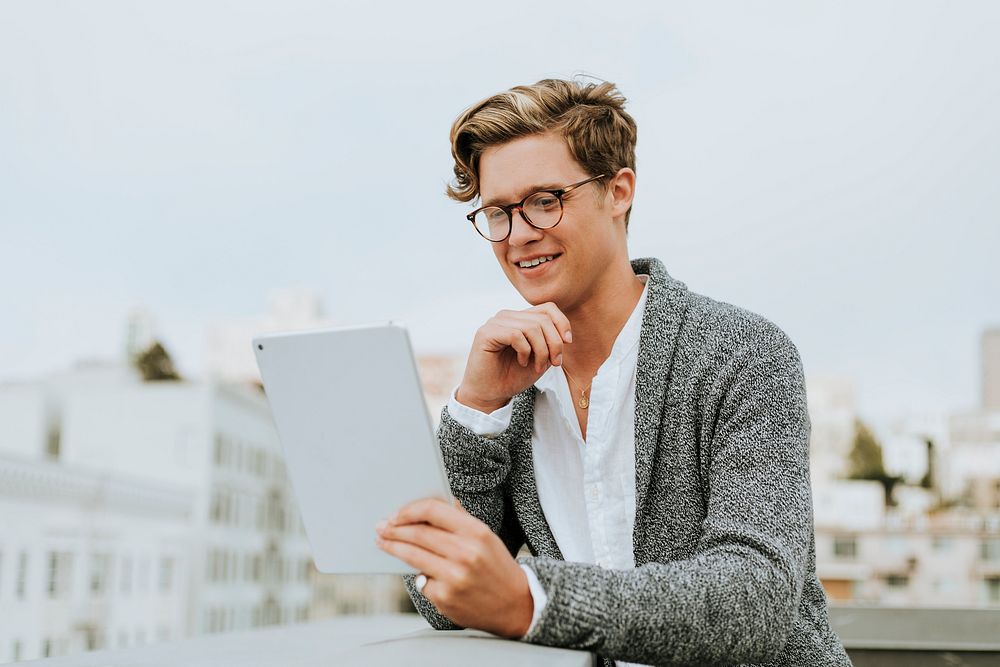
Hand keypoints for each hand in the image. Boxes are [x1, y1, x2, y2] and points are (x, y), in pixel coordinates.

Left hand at [375, 498, 533, 638]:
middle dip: (394, 529)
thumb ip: (460, 519)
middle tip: (381, 527)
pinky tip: (415, 570)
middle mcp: (465, 553)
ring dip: (393, 547)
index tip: (396, 513)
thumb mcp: (486, 537)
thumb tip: (435, 503)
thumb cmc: (497, 567)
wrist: (516, 605)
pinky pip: (421, 581)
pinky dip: (417, 574)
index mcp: (476, 532)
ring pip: (412, 556)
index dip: (409, 510)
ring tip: (383, 542)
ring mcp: (454, 577)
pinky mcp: (445, 597)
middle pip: (418, 533)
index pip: (433, 510)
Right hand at [456, 302, 571, 412]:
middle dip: (554, 343)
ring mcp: (495, 322)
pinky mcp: (486, 333)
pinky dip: (525, 351)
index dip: (562, 323)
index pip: (547, 308)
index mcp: (520, 319)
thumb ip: (551, 342)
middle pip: (543, 319)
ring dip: (541, 350)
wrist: (490, 394)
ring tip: (538, 367)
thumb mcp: (541, 357)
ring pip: (532, 327)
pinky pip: (516, 334)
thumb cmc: (513, 376)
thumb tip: (564, 334)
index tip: (567, 343)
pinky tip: (522, 362)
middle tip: (554, 363)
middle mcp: (507, 316)